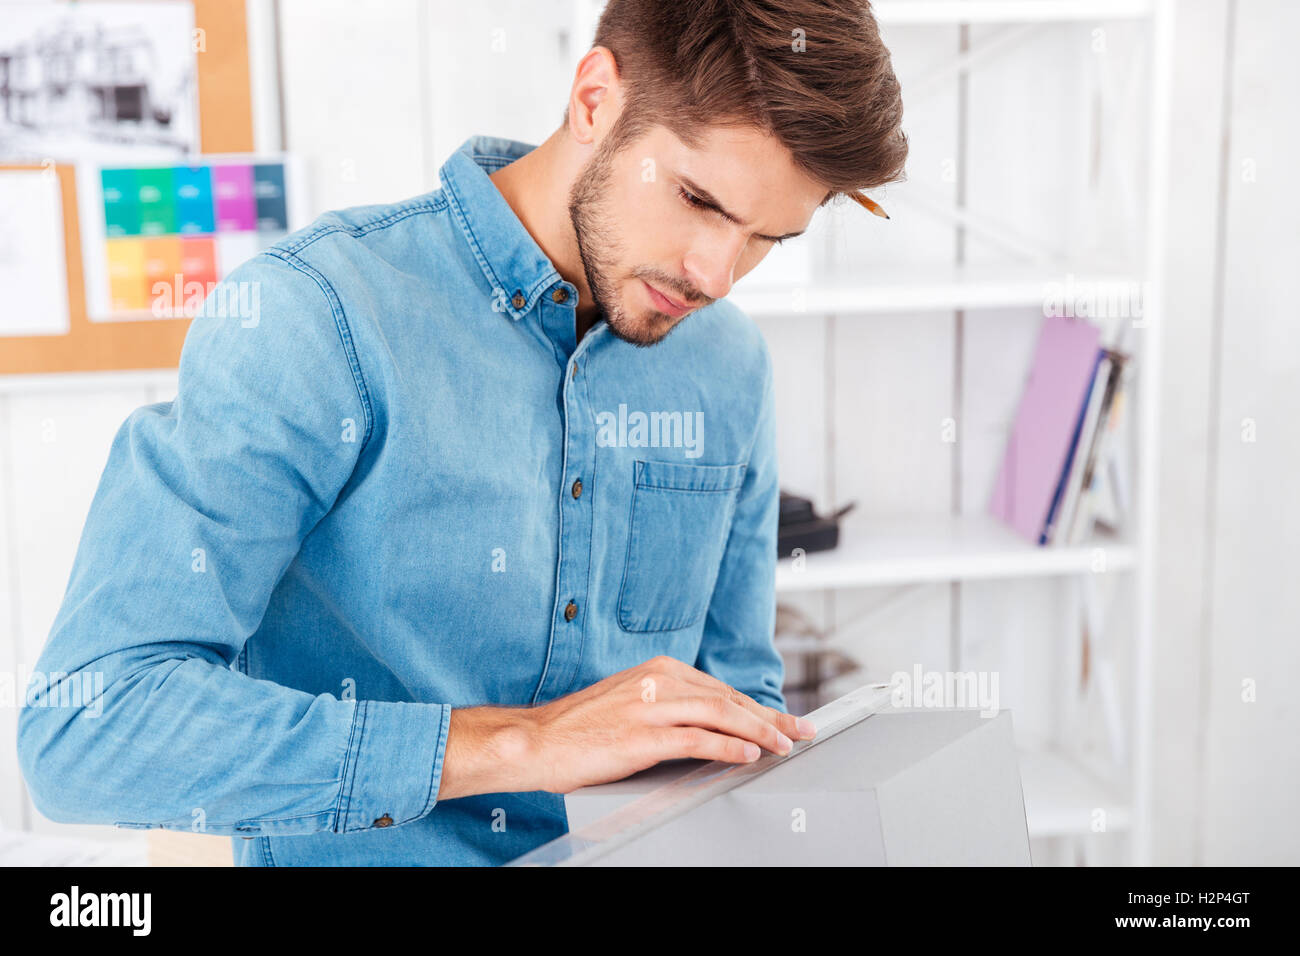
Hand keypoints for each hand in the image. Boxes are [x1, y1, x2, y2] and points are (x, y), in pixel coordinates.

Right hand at [436, 655, 814, 799]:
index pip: (721, 689)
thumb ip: (667, 706)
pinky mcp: (641, 737)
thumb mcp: (629, 703)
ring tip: (784, 745)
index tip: (784, 719)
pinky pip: (696, 740)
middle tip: (800, 730)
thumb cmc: (579, 728)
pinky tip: (747, 755)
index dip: (758, 706)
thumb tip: (709, 726)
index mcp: (658, 670)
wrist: (536, 740)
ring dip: (759, 731)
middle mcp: (658, 681)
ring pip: (720, 715)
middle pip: (728, 699)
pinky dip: (728, 747)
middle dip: (770, 717)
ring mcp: (650, 708)